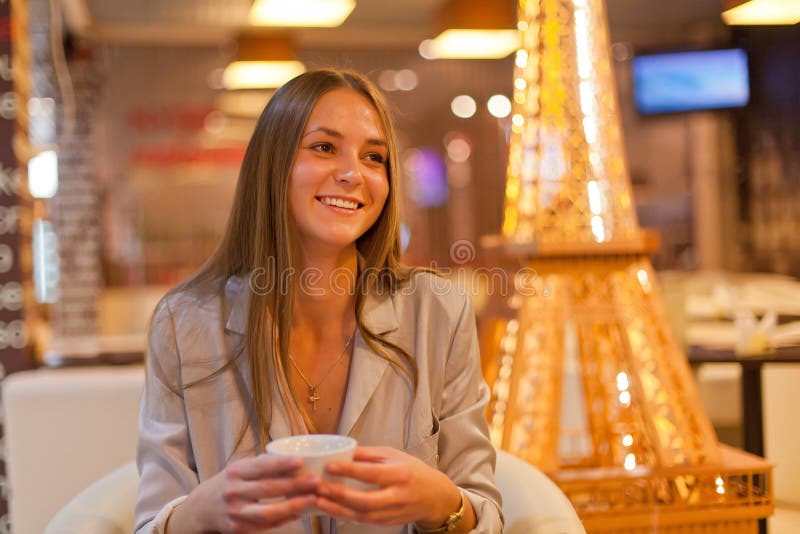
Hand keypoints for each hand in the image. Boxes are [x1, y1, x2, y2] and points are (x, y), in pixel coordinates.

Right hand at [167, 455, 317, 533]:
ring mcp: (235, 513)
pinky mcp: (239, 529)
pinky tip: (300, 512)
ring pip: (267, 512)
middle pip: (266, 489)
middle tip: (316, 480)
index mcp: (235, 472)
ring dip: (292, 506)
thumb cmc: (229, 483)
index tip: (301, 461)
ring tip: (312, 499)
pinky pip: (265, 526)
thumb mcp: (240, 468)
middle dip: (294, 485)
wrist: (202, 508)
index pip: (260, 466)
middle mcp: (233, 492)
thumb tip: (294, 456)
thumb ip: (262, 464)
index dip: (280, 464)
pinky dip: (284, 520)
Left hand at [314, 446, 462, 528]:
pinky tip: (329, 508)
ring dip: (337, 509)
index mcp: (400, 474)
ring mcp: (392, 513)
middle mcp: (397, 496)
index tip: (329, 465)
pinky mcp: (386, 524)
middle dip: (339, 494)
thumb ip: (368, 454)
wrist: (434, 497)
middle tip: (318, 486)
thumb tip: (343, 449)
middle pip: (365, 500)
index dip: (350, 470)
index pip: (372, 473)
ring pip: (361, 515)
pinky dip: (343, 515)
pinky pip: (362, 521)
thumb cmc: (412, 471)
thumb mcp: (394, 455)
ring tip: (317, 499)